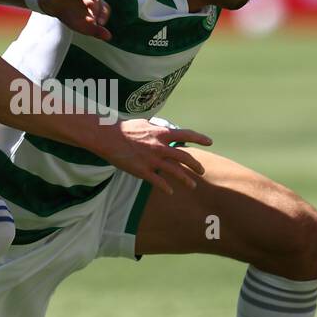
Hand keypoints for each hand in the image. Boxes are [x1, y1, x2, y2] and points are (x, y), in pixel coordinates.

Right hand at [39, 0, 111, 40]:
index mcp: (95, 4)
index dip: (104, 14)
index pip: (104, 7)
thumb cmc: (72, 15)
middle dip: (96, 8)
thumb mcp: (82, 26)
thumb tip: (109, 37)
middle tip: (94, 18)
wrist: (54, 6)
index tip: (101, 24)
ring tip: (89, 4)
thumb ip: (95, 31)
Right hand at [97, 119, 212, 193]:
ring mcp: (151, 160)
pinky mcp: (142, 170)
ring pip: (175, 172)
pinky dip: (166, 188)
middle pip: (184, 157)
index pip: (186, 134)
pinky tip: (170, 192)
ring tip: (193, 186)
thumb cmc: (124, 128)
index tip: (210, 142)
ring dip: (186, 180)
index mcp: (161, 133)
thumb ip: (158, 128)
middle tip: (201, 171)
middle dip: (196, 165)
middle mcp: (159, 146)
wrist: (107, 137)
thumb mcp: (145, 124)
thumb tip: (166, 128)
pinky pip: (158, 182)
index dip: (199, 138)